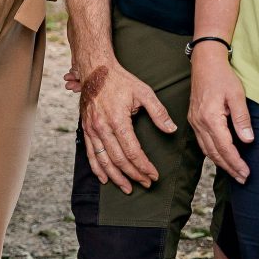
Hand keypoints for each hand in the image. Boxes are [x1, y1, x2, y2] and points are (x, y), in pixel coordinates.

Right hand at [77, 57, 174, 192]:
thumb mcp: (144, 92)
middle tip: (146, 183)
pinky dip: (97, 168)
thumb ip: (159, 112)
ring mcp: (92, 130)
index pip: (133, 151)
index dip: (144, 166)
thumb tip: (171, 129)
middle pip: (119, 159)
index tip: (154, 175)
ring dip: (116, 177)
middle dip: (134, 175)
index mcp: (118, 120)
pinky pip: (91, 154)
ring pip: (104, 161)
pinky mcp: (86, 129)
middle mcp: (103, 128)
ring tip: (127, 188)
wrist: (95, 70)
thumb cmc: (120, 80)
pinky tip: (104, 178)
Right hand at [188, 46, 253, 184]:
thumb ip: (242, 118)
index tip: (246, 173)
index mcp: (210, 118)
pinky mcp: (194, 119)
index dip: (236, 162)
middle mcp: (199, 123)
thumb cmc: (222, 76)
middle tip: (242, 179)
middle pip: (214, 153)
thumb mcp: (237, 95)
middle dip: (229, 168)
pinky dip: (212, 153)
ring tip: (234, 172)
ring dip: (220, 163)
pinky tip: (220, 157)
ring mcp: (194, 122)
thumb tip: (248, 141)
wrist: (205, 63)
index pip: (224, 147)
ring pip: (206, 150)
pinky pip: (202, 142)